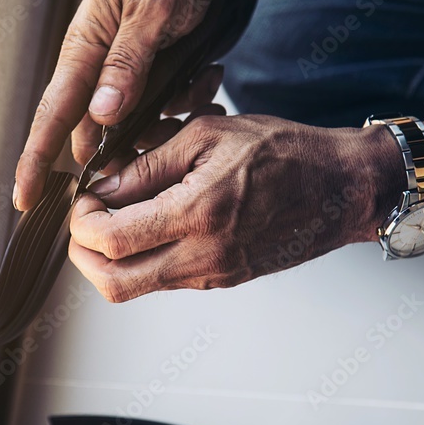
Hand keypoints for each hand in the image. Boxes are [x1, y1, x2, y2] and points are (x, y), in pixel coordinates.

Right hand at [14, 0, 220, 210]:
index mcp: (84, 51)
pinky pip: (162, 106)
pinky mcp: (149, 70)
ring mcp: (124, 71)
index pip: (51, 117)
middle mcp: (98, 68)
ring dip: (172, 118)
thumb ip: (129, 64)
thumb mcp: (154, 9)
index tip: (25, 200)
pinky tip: (205, 74)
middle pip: (99, 135)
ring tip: (200, 83)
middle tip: (171, 129)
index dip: (35, 162)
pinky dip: (187, 100)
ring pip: (137, 126)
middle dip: (135, 147)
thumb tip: (102, 117)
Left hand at [68, 114, 397, 301]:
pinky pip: (163, 281)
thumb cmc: (286, 153)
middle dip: (84, 255)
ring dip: (110, 259)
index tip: (84, 197)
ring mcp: (212, 274)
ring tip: (115, 218)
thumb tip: (104, 185)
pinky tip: (148, 224)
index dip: (82, 222)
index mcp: (198, 212)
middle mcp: (203, 254)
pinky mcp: (221, 280)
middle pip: (113, 283)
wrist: (341, 189)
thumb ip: (149, 164)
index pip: (111, 241)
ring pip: (135, 289)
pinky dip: (141, 259)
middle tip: (85, 221)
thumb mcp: (208, 135)